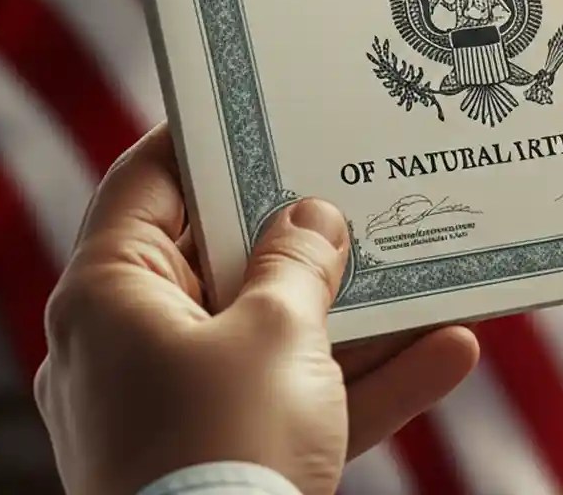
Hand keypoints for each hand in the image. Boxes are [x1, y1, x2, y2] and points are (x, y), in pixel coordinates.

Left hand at [35, 125, 478, 494]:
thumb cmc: (226, 445)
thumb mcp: (276, 332)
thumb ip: (299, 262)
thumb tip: (313, 218)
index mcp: (111, 295)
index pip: (147, 184)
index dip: (206, 138)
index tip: (262, 106)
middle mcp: (133, 345)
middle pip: (226, 262)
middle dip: (309, 235)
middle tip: (362, 185)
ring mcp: (180, 406)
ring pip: (279, 337)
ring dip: (361, 313)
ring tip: (434, 271)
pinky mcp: (226, 457)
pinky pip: (301, 402)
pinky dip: (367, 382)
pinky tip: (450, 352)